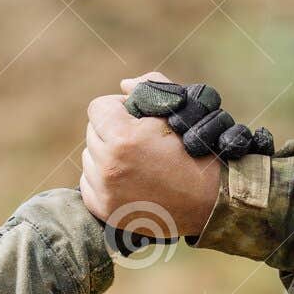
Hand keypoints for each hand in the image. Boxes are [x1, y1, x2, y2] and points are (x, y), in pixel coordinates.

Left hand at [81, 73, 222, 239]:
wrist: (206, 207)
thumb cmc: (196, 158)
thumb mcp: (182, 116)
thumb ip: (153, 90)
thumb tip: (124, 85)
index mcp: (123, 138)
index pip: (99, 107)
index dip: (119, 107)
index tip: (136, 117)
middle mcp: (108, 165)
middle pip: (93, 131)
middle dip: (113, 130)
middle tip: (140, 142)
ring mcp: (103, 189)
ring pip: (90, 156)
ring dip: (106, 154)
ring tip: (136, 162)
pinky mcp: (102, 208)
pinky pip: (88, 182)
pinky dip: (102, 178)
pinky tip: (128, 181)